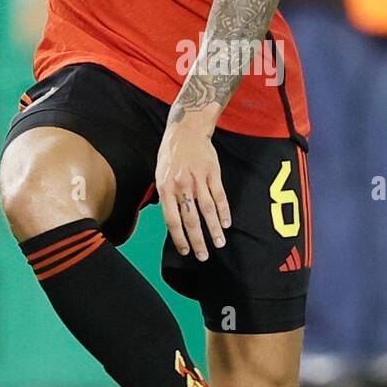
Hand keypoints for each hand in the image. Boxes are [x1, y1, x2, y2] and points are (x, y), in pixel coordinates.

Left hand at [155, 117, 231, 260]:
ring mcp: (198, 179)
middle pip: (191, 219)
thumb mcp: (160, 175)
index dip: (179, 238)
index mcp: (165, 188)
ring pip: (208, 210)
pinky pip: (220, 196)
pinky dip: (224, 211)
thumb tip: (173, 222)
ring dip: (214, 229)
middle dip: (198, 240)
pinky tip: (226, 223)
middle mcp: (181, 185)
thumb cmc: (171, 156)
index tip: (186, 251)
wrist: (186, 130)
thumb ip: (166, 197)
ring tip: (219, 243)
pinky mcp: (213, 172)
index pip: (172, 220)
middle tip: (203, 256)